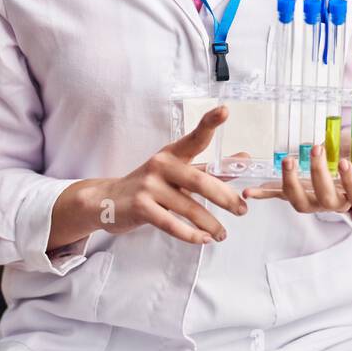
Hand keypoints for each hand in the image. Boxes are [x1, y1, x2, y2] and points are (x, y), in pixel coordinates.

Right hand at [50, 105, 247, 248]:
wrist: (107, 200)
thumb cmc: (152, 185)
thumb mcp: (177, 172)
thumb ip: (210, 169)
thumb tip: (244, 158)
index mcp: (173, 153)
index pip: (195, 138)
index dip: (210, 123)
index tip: (224, 110)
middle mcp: (161, 165)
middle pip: (200, 181)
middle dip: (225, 198)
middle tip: (243, 210)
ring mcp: (149, 186)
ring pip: (188, 207)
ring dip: (210, 223)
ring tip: (223, 234)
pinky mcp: (140, 207)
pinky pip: (171, 224)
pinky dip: (190, 234)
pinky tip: (203, 240)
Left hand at [241, 140, 351, 218]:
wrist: (349, 158)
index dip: (351, 185)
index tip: (343, 163)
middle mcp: (336, 202)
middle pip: (327, 200)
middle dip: (319, 176)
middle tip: (315, 149)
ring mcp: (314, 199)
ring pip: (301, 203)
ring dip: (291, 184)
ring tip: (288, 163)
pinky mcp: (297, 192)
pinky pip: (279, 196)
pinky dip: (263, 195)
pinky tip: (250, 191)